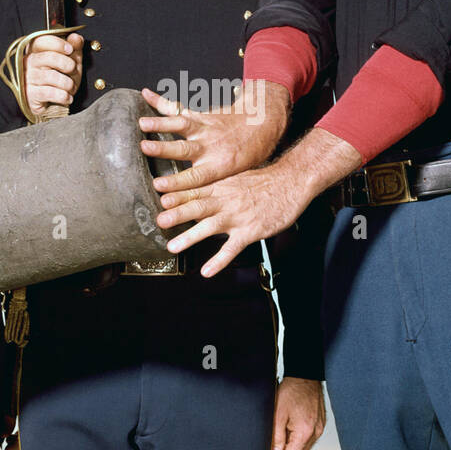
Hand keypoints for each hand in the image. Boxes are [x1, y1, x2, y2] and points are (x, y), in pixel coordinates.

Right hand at [24, 32, 83, 114]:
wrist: (52, 105)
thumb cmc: (59, 81)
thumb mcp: (70, 63)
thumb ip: (74, 49)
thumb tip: (76, 37)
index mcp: (36, 51)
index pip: (41, 41)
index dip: (57, 43)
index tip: (70, 49)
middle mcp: (29, 63)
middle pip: (48, 57)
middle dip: (67, 64)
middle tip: (73, 70)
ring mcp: (28, 78)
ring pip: (51, 76)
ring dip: (67, 83)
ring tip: (71, 87)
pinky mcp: (30, 94)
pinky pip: (49, 92)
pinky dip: (63, 96)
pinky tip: (67, 97)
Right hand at [138, 81, 289, 192]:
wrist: (263, 122)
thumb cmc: (251, 153)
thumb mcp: (240, 175)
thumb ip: (217, 187)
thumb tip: (197, 209)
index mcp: (219, 165)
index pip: (195, 177)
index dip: (176, 182)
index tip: (158, 187)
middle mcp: (209, 146)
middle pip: (183, 148)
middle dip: (162, 149)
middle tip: (144, 148)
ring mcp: (204, 129)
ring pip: (181, 125)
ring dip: (160, 123)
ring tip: (142, 123)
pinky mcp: (200, 116)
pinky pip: (179, 108)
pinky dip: (161, 101)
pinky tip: (145, 94)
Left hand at [156, 126, 361, 276]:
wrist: (291, 183)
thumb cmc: (265, 181)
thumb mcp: (236, 178)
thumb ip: (217, 187)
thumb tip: (198, 192)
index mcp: (222, 187)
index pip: (194, 190)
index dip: (176, 195)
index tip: (158, 198)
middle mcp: (226, 200)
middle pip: (197, 207)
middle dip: (176, 215)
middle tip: (159, 222)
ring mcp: (237, 216)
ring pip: (209, 226)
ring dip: (189, 237)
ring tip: (173, 247)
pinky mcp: (250, 231)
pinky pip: (232, 248)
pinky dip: (219, 260)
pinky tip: (207, 271)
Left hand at [271, 377, 325, 449]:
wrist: (305, 375)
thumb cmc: (291, 390)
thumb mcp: (278, 414)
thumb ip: (276, 436)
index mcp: (305, 432)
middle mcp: (315, 432)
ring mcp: (319, 428)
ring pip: (304, 448)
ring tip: (278, 449)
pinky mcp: (320, 423)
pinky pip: (308, 439)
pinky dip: (298, 442)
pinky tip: (289, 438)